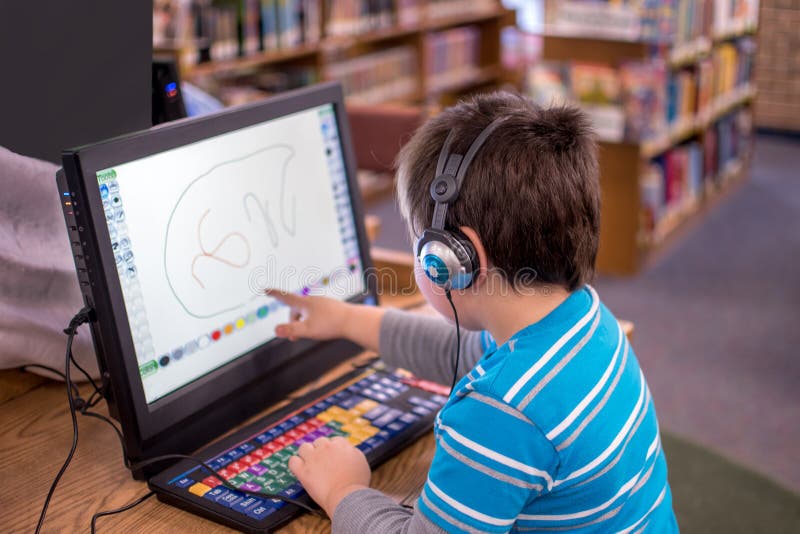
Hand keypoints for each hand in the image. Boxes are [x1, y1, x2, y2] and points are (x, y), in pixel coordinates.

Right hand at [265, 289, 384, 350]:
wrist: (354, 321)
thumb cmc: (331, 325)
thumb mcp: (307, 330)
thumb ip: (291, 330)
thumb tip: (275, 330)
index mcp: (304, 303)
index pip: (285, 297)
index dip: (274, 294)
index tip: (265, 289)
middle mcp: (313, 300)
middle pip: (295, 310)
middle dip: (292, 323)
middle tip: (293, 339)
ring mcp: (323, 303)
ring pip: (307, 313)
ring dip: (303, 324)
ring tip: (310, 335)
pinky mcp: (332, 308)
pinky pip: (317, 314)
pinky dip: (314, 322)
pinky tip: (323, 328)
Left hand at [288, 437, 370, 516]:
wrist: (346, 496)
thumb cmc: (356, 482)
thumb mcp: (362, 462)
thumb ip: (353, 452)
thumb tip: (348, 450)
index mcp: (340, 444)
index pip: (334, 441)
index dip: (334, 450)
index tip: (333, 457)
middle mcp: (325, 448)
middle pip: (319, 442)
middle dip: (320, 450)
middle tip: (323, 462)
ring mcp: (313, 458)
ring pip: (304, 447)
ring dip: (306, 454)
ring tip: (309, 463)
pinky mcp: (303, 471)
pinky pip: (293, 461)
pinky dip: (295, 464)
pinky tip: (299, 468)